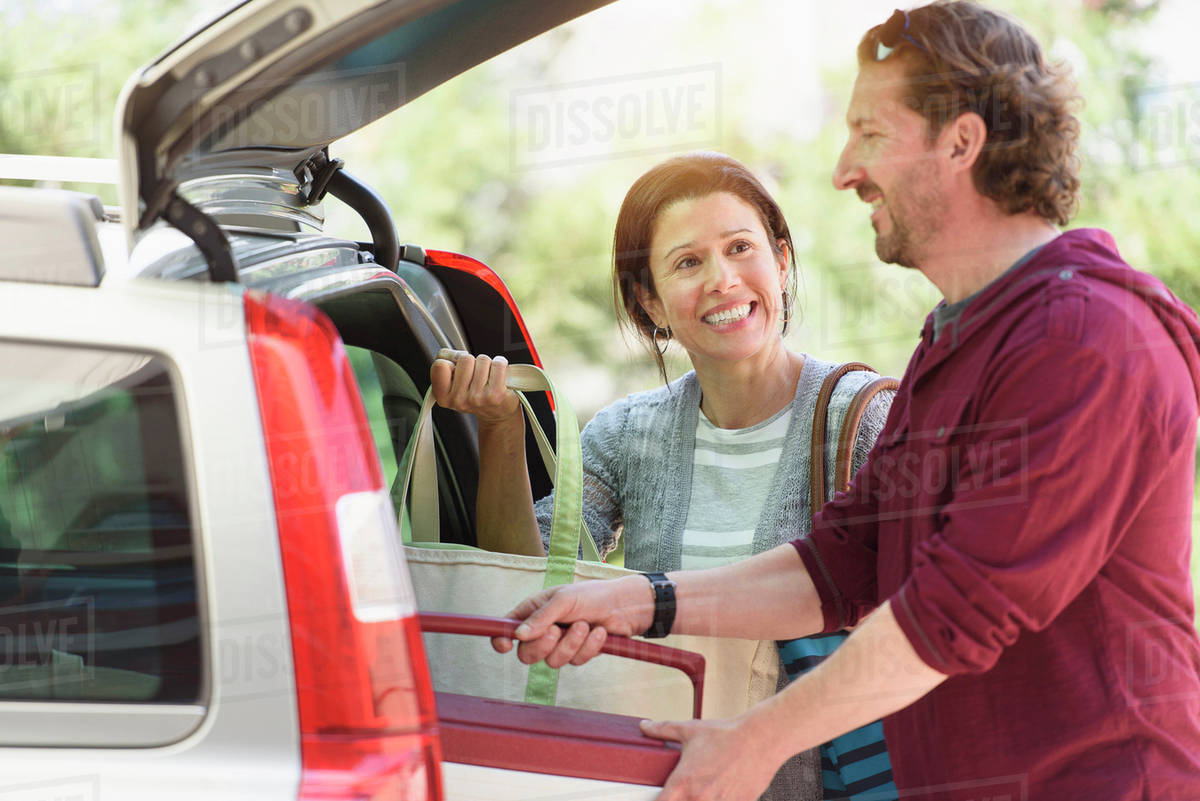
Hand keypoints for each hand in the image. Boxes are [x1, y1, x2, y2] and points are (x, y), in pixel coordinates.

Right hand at [430, 349, 519, 424]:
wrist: (497, 412)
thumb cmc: (474, 392)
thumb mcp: (452, 378)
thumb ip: (446, 359)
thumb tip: (458, 355)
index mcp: (443, 396)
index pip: (440, 365)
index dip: (451, 362)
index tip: (458, 371)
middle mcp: (458, 400)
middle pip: (465, 359)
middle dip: (472, 362)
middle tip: (475, 375)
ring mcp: (477, 398)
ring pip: (482, 360)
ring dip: (487, 364)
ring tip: (487, 377)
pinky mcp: (495, 394)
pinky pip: (498, 364)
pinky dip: (500, 364)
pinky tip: (498, 375)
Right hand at [491, 575, 654, 666]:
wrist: (624, 605)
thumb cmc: (592, 595)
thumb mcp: (564, 599)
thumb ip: (541, 617)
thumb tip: (518, 635)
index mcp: (533, 611)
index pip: (508, 629)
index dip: (501, 639)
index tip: (505, 646)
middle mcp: (543, 630)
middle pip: (527, 654)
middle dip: (543, 645)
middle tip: (557, 630)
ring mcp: (561, 644)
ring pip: (553, 661)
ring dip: (571, 644)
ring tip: (585, 625)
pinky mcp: (579, 654)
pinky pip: (576, 661)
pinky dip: (589, 647)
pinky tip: (600, 632)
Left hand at [639, 716, 781, 800]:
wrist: (760, 739)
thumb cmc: (727, 735)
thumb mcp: (690, 730)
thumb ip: (662, 730)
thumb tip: (645, 726)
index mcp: (683, 783)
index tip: (659, 797)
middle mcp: (700, 799)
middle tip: (684, 792)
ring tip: (706, 788)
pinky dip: (720, 800)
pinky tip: (721, 790)